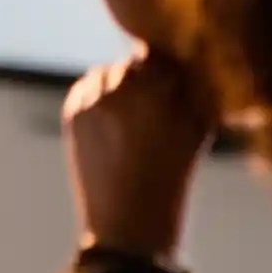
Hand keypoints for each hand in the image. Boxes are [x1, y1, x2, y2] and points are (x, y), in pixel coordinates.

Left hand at [63, 49, 212, 257]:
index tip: (172, 88)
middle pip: (135, 61)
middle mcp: (129, 87)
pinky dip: (96, 97)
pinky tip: (110, 123)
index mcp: (166, 88)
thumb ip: (193, 84)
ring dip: (118, 87)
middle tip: (150, 108)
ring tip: (129, 121)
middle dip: (144, 78)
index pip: (165, 52)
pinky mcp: (74, 112)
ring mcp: (97, 99)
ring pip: (108, 72)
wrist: (129, 222)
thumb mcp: (197, 127)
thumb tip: (186, 50)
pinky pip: (86, 87)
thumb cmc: (173, 176)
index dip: (169, 69)